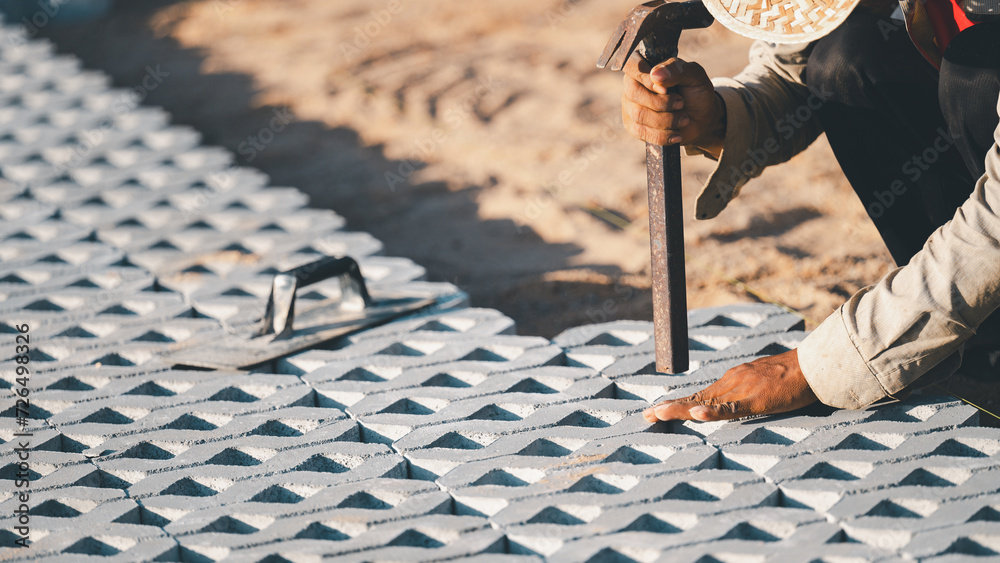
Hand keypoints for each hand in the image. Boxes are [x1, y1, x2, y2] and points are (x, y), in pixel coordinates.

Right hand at [622, 52, 725, 156]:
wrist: (701, 119)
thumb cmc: (695, 92)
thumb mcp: (694, 75)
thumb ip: (677, 69)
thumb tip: (655, 75)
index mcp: (645, 66)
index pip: (631, 65)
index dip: (645, 78)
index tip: (665, 89)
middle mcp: (632, 85)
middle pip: (634, 93)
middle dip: (662, 103)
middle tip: (682, 104)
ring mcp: (630, 107)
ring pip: (639, 115)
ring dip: (667, 120)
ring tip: (684, 119)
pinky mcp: (633, 127)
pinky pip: (642, 132)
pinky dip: (663, 135)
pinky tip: (676, 134)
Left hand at [642, 349, 817, 421]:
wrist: (812, 366)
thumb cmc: (790, 376)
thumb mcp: (760, 384)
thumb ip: (744, 394)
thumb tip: (729, 404)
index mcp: (732, 381)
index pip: (699, 395)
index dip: (677, 404)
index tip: (656, 410)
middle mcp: (731, 383)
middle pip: (696, 398)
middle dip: (670, 407)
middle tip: (646, 415)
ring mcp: (742, 390)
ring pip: (706, 402)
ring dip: (682, 409)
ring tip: (659, 413)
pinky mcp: (756, 399)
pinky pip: (732, 407)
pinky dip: (714, 411)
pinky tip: (698, 415)